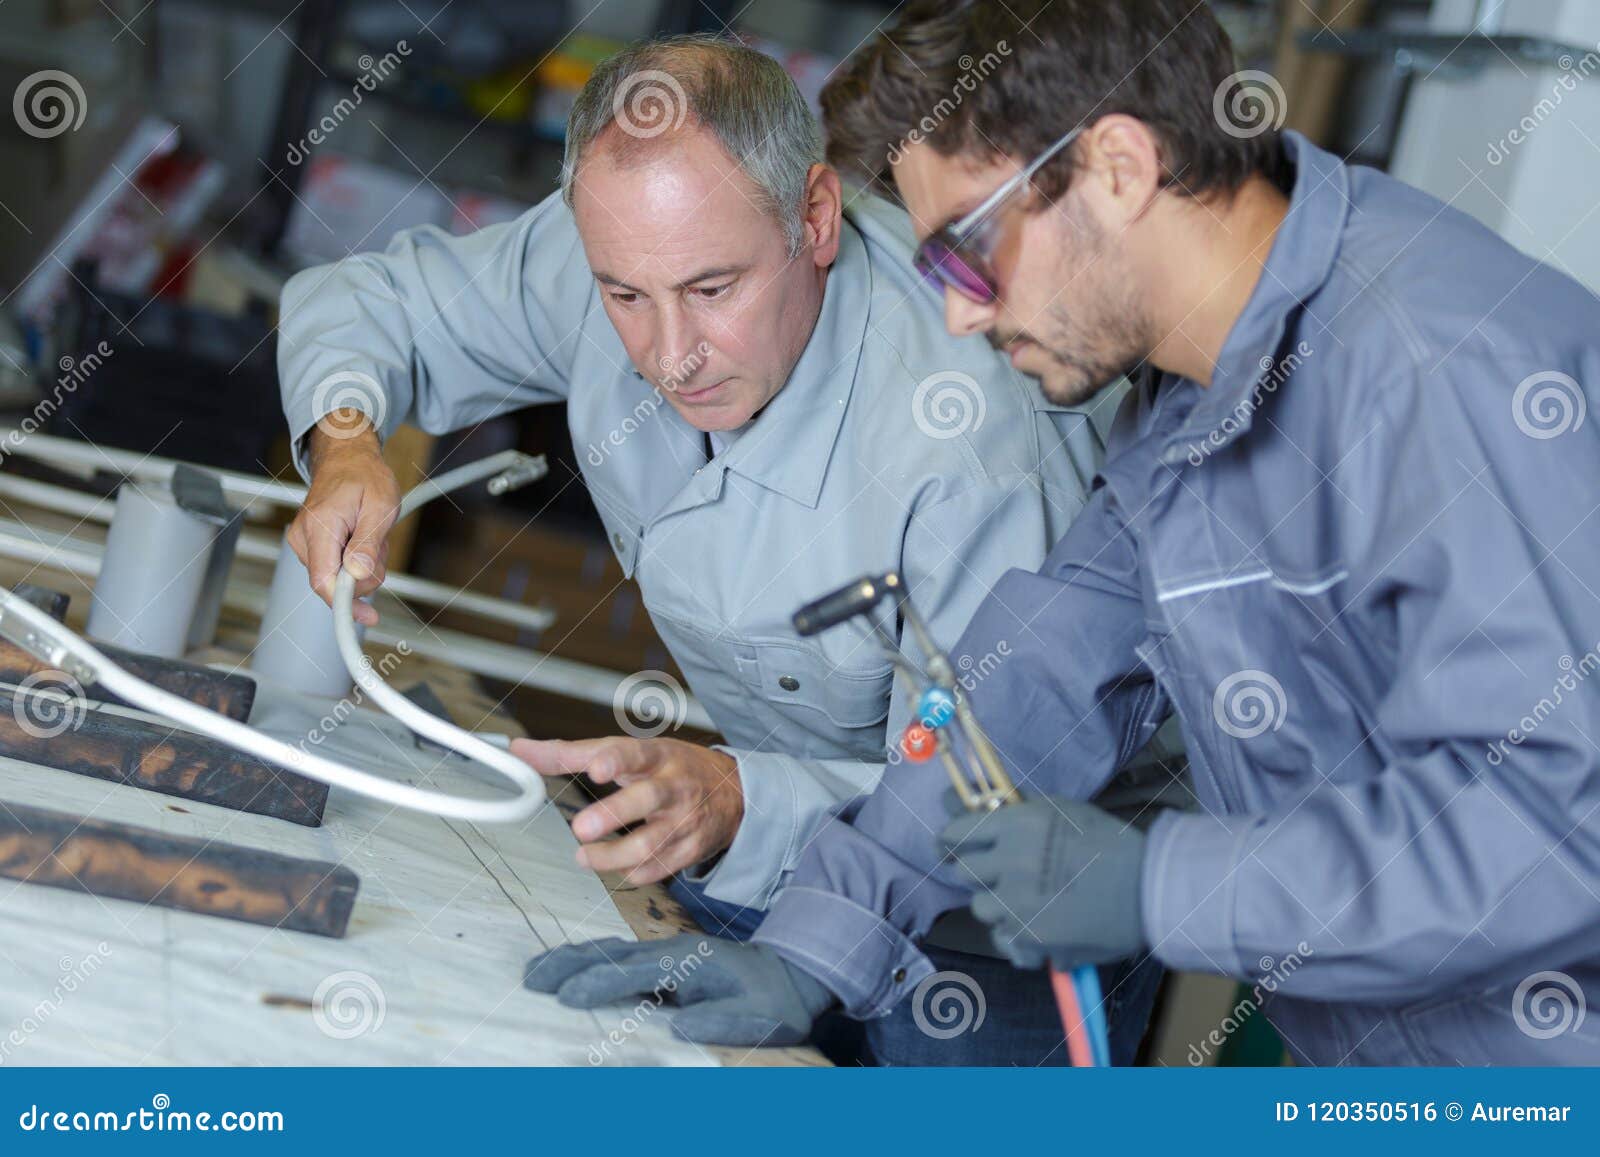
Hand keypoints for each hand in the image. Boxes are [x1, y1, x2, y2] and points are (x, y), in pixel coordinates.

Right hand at [286, 410, 399, 626]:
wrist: (348, 458)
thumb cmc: (364, 476)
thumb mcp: (380, 506)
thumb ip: (367, 543)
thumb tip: (356, 576)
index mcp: (319, 526)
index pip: (323, 580)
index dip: (345, 604)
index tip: (365, 618)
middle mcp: (304, 537)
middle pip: (335, 582)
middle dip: (365, 572)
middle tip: (378, 541)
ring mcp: (304, 543)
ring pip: (339, 578)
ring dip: (363, 564)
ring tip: (369, 533)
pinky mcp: (311, 547)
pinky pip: (337, 569)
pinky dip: (355, 560)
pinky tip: (360, 537)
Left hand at [511, 737, 743, 885]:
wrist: (732, 794)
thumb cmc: (671, 768)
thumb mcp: (630, 752)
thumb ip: (571, 754)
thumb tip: (519, 752)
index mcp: (657, 756)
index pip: (635, 753)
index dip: (615, 760)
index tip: (596, 768)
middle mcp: (674, 787)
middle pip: (647, 799)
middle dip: (613, 814)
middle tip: (581, 828)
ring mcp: (685, 821)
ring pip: (650, 844)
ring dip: (612, 856)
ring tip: (583, 857)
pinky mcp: (690, 851)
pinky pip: (657, 870)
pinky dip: (631, 872)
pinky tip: (616, 867)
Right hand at [524, 933, 834, 1046]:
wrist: (793, 974)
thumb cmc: (773, 1001)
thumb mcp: (753, 1017)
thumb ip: (717, 1022)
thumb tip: (677, 1028)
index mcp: (689, 962)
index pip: (635, 972)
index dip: (599, 984)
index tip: (566, 997)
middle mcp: (672, 950)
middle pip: (612, 953)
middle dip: (569, 964)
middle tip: (530, 977)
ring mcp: (668, 951)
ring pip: (612, 951)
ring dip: (573, 959)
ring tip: (536, 970)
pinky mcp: (667, 959)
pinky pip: (622, 958)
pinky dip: (592, 961)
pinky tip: (573, 968)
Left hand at [939, 791, 1146, 969]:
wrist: (1147, 888)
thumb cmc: (1108, 843)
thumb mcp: (1061, 811)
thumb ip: (1017, 813)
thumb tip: (975, 811)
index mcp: (1017, 823)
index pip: (957, 831)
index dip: (949, 840)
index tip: (947, 846)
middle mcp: (1010, 860)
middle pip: (962, 872)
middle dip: (978, 874)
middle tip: (998, 877)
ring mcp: (1016, 902)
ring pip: (981, 907)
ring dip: (998, 906)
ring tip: (1029, 904)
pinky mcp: (1028, 937)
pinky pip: (1003, 938)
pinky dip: (1016, 937)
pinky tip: (1039, 929)